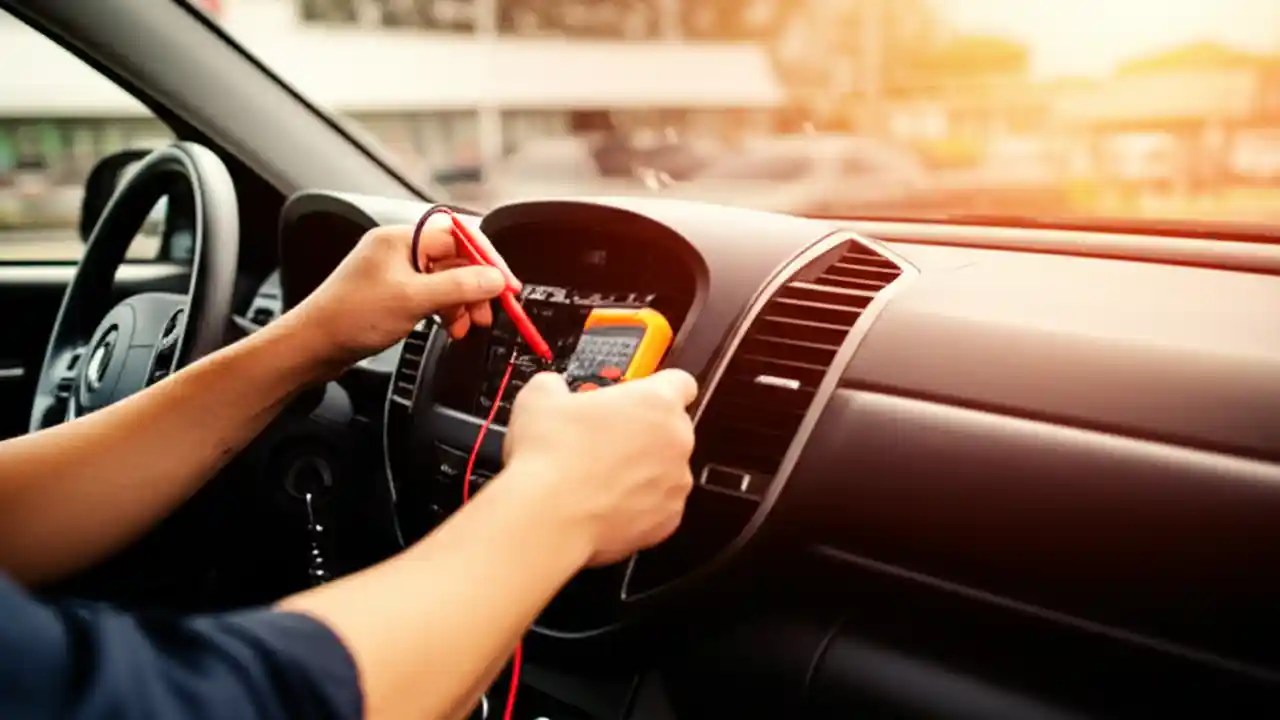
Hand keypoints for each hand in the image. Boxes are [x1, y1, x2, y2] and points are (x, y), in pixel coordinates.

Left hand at [285, 218, 508, 373]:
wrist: (312, 346)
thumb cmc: (350, 317)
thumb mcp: (413, 299)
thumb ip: (459, 286)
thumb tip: (495, 279)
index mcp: (401, 237)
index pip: (459, 235)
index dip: (487, 259)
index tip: (506, 284)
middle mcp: (399, 249)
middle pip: (455, 258)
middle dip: (476, 286)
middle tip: (490, 311)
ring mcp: (396, 272)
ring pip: (446, 280)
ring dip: (462, 303)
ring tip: (468, 326)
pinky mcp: (393, 294)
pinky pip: (431, 295)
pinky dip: (446, 311)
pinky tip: (451, 327)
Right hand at [501, 370, 698, 566]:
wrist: (549, 517)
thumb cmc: (551, 455)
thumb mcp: (540, 397)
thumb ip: (556, 385)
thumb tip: (552, 388)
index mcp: (657, 402)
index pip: (680, 383)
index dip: (656, 388)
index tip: (635, 397)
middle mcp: (677, 441)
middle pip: (671, 428)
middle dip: (643, 432)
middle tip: (604, 438)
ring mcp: (676, 483)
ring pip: (666, 469)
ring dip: (642, 469)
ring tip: (599, 476)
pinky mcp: (668, 520)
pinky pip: (659, 505)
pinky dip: (638, 504)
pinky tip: (604, 503)